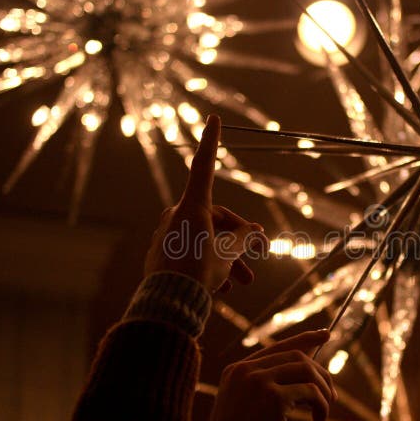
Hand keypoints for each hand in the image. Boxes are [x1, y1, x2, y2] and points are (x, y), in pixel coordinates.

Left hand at [144, 115, 267, 292]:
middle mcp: (176, 215)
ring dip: (226, 260)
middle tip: (258, 259)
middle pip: (215, 219)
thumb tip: (253, 231)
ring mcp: (166, 235)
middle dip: (238, 241)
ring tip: (241, 283)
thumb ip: (244, 237)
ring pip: (205, 240)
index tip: (213, 118)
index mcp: (192, 206)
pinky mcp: (160, 255)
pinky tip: (220, 288)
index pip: (205, 166)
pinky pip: (190, 254)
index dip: (211, 142)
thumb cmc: (200, 271)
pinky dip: (207, 266)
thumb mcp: (229, 253)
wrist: (167, 302)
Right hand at [199, 330, 336, 420]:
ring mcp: (258, 381)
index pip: (278, 346)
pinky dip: (321, 405)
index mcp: (236, 371)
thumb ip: (266, 389)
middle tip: (332, 396)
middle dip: (321, 373)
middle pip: (297, 356)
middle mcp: (246, 370)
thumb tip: (306, 378)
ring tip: (324, 411)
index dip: (305, 338)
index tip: (326, 334)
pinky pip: (310, 391)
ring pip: (306, 369)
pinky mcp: (272, 398)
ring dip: (323, 390)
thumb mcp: (245, 409)